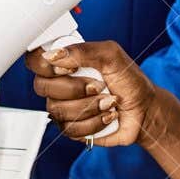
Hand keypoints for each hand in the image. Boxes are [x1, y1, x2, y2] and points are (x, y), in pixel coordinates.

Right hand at [26, 41, 153, 147]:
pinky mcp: (70, 127)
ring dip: (90, 106)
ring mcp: (63, 107)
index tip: (67, 68)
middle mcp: (59, 84)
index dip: (44, 65)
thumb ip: (83, 50)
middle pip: (41, 86)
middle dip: (75, 88)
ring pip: (57, 109)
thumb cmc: (129, 81)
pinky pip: (70, 128)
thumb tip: (54, 55)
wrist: (145, 110)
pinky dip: (95, 122)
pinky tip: (106, 115)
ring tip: (108, 101)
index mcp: (64, 63)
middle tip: (98, 85)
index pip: (35, 60)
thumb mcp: (112, 55)